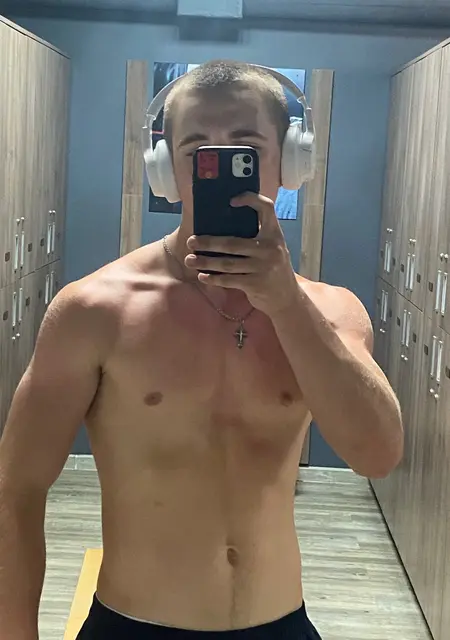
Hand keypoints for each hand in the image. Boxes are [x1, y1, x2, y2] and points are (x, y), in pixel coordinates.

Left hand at [184, 192, 299, 315]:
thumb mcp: (272, 249)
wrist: (288, 298)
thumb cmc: (273, 269)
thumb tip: (222, 228)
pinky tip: (202, 276)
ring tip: (189, 260)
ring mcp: (263, 267)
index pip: (266, 208)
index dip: (250, 199)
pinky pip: (229, 280)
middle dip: (208, 242)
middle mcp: (270, 248)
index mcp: (275, 234)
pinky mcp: (255, 284)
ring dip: (205, 262)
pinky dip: (213, 278)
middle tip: (191, 242)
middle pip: (232, 242)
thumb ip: (257, 238)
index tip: (231, 201)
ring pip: (226, 263)